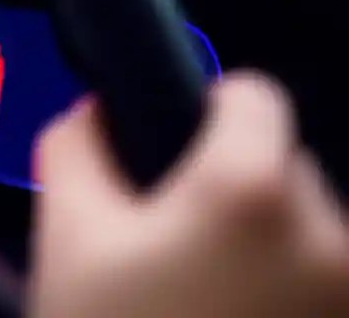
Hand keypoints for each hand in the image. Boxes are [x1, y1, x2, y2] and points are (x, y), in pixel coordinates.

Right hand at [30, 72, 348, 317]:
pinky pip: (318, 289)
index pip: (251, 93)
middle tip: (168, 250)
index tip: (167, 152)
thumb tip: (98, 111)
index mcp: (253, 188)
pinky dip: (283, 298)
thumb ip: (77, 144)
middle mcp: (330, 237)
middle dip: (228, 192)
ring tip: (201, 305)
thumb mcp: (67, 235)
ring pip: (305, 236)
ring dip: (261, 252)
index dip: (199, 109)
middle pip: (281, 168)